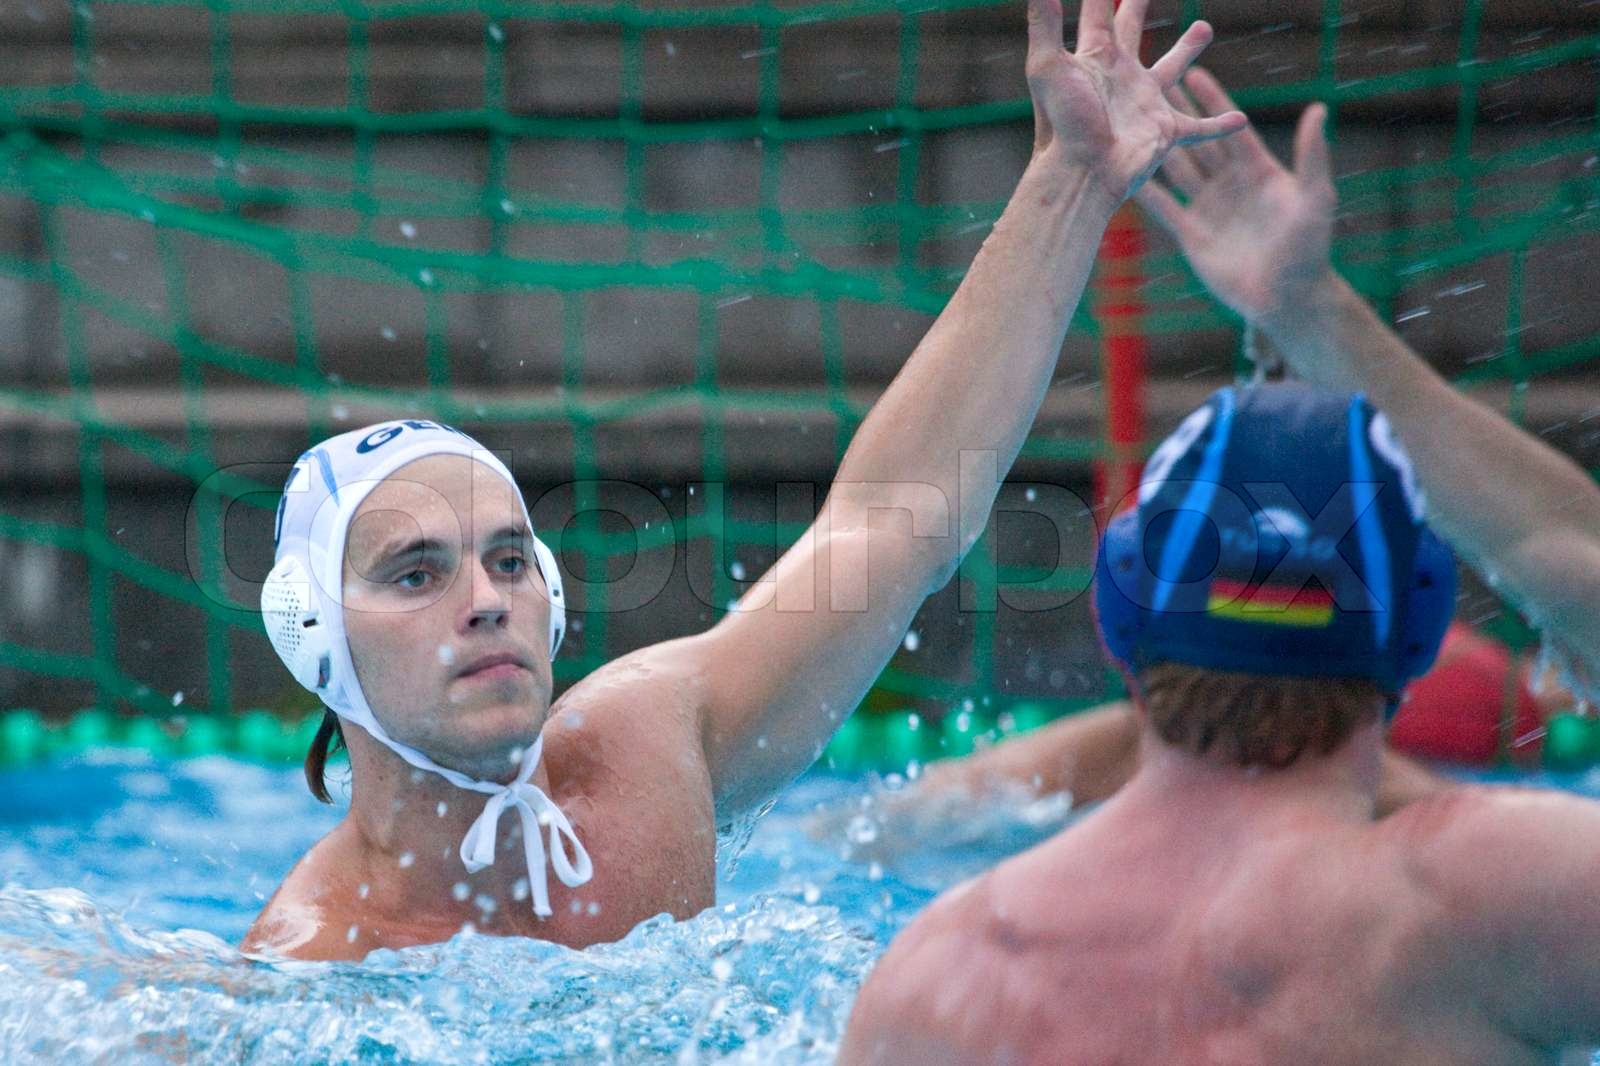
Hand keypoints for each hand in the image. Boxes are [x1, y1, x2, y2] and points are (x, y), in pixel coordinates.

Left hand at [1026, 0, 1245, 204]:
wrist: (1080, 174)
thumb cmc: (1062, 124)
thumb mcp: (1047, 68)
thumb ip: (1044, 25)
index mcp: (1095, 58)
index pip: (1099, 12)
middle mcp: (1120, 76)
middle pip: (1130, 31)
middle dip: (1136, 6)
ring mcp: (1144, 103)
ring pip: (1171, 69)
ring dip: (1187, 49)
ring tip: (1205, 27)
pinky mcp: (1164, 131)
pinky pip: (1198, 127)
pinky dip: (1218, 125)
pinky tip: (1240, 120)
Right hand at [1135, 68, 1336, 328]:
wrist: (1285, 298)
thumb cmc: (1308, 249)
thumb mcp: (1314, 198)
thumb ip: (1312, 155)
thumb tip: (1318, 109)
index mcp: (1258, 169)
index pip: (1230, 127)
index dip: (1213, 100)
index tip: (1193, 73)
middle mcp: (1230, 184)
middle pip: (1199, 142)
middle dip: (1178, 116)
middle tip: (1153, 89)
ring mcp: (1209, 208)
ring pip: (1178, 170)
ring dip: (1157, 147)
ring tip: (1132, 125)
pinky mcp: (1192, 235)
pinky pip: (1164, 208)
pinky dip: (1145, 192)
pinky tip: (1124, 174)